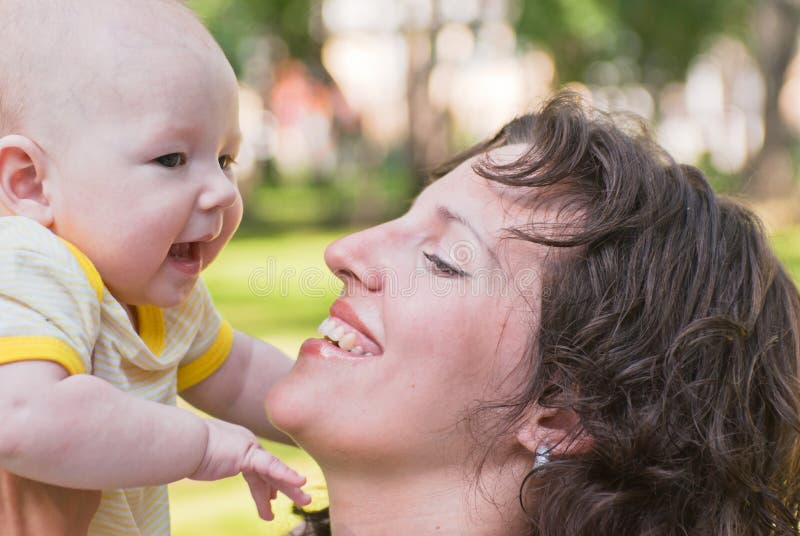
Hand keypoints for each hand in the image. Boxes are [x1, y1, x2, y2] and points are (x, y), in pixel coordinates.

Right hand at [190, 419, 310, 519]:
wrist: (179, 442)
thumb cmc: (183, 451)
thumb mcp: (200, 456)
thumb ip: (209, 460)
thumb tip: (199, 464)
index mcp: (236, 443)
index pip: (257, 466)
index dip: (267, 483)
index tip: (272, 497)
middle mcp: (246, 442)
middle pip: (270, 468)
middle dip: (285, 485)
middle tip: (301, 496)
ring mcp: (248, 447)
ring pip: (275, 471)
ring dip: (290, 488)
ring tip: (305, 500)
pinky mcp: (248, 454)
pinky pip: (272, 467)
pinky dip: (287, 475)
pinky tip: (300, 483)